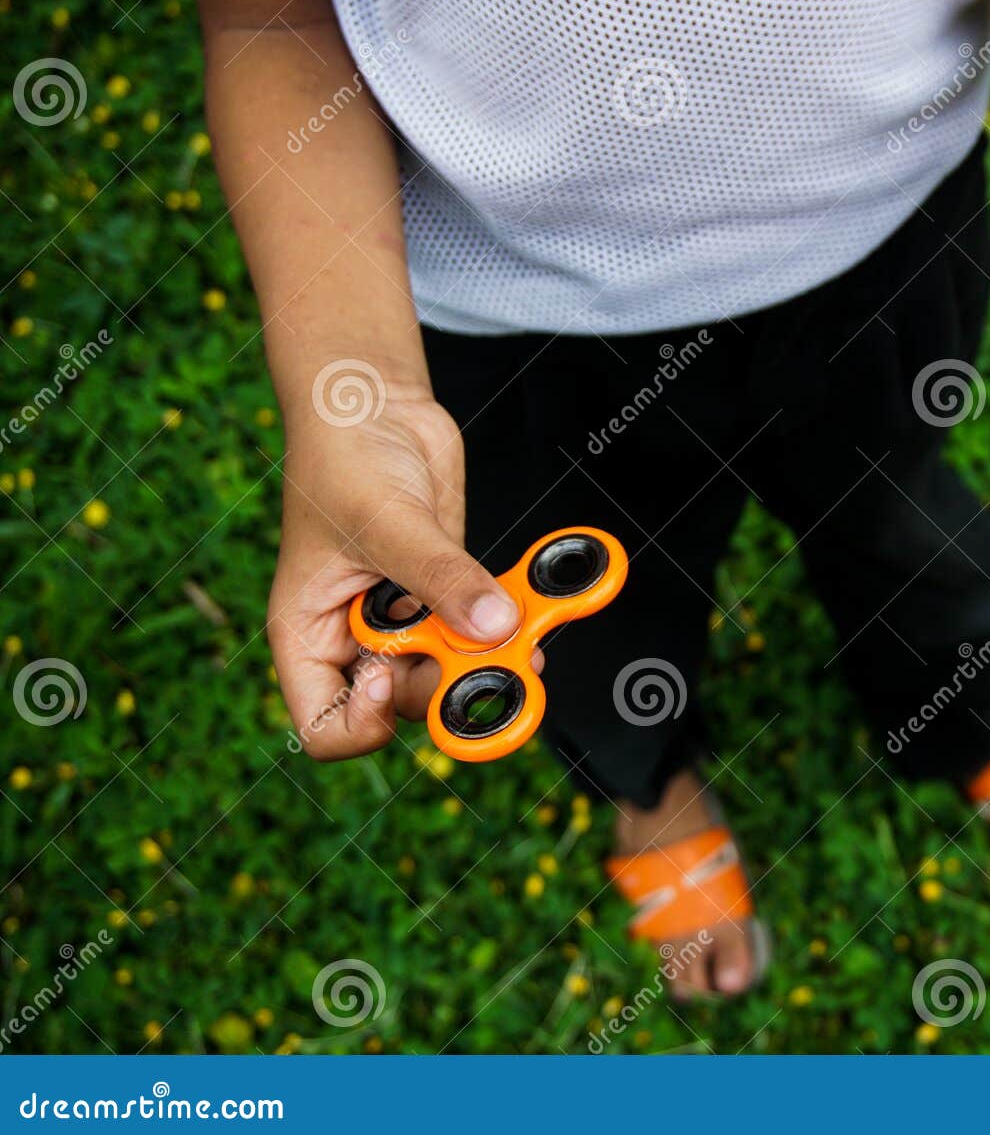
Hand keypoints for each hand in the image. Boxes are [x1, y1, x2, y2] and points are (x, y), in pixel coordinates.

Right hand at [267, 393, 532, 758]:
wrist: (376, 407)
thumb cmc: (344, 458)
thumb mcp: (388, 520)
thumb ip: (441, 578)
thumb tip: (494, 630)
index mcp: (309, 637)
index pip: (325, 727)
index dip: (363, 724)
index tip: (392, 678)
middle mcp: (355, 641)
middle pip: (402, 706)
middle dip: (449, 687)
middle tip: (494, 656)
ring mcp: (403, 622)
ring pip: (448, 673)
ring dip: (489, 662)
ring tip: (526, 636)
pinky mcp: (445, 596)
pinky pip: (478, 632)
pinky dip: (509, 631)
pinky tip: (534, 616)